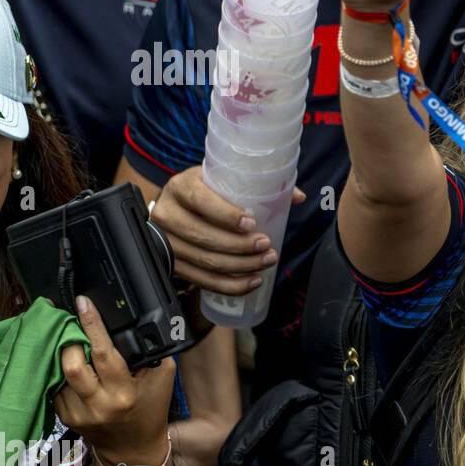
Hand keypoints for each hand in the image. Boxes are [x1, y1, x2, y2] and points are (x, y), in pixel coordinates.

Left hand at [55, 296, 176, 465]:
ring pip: (60, 374)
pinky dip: (62, 373)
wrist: (134, 448)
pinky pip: (57, 388)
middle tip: (73, 327)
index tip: (83, 303)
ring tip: (71, 344)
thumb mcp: (161, 379)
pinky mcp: (66, 418)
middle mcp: (99, 404)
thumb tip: (129, 327)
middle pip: (72, 365)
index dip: (91, 324)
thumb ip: (148, 353)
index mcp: (124, 392)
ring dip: (63, 355)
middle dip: (70, 341)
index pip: (103, 353)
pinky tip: (72, 367)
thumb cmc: (151, 410)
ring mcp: (79, 413)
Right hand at [150, 166, 304, 295]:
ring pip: (204, 260)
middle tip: (267, 246)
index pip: (200, 200)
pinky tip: (252, 281)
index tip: (251, 223)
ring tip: (265, 262)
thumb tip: (298, 197)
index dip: (226, 214)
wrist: (177, 206)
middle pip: (202, 236)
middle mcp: (167, 213)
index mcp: (181, 187)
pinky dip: (229, 285)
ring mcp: (166, 241)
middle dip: (239, 246)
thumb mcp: (224, 180)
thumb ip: (261, 185)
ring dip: (240, 266)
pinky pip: (201, 280)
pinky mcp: (172, 264)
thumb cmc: (207, 192)